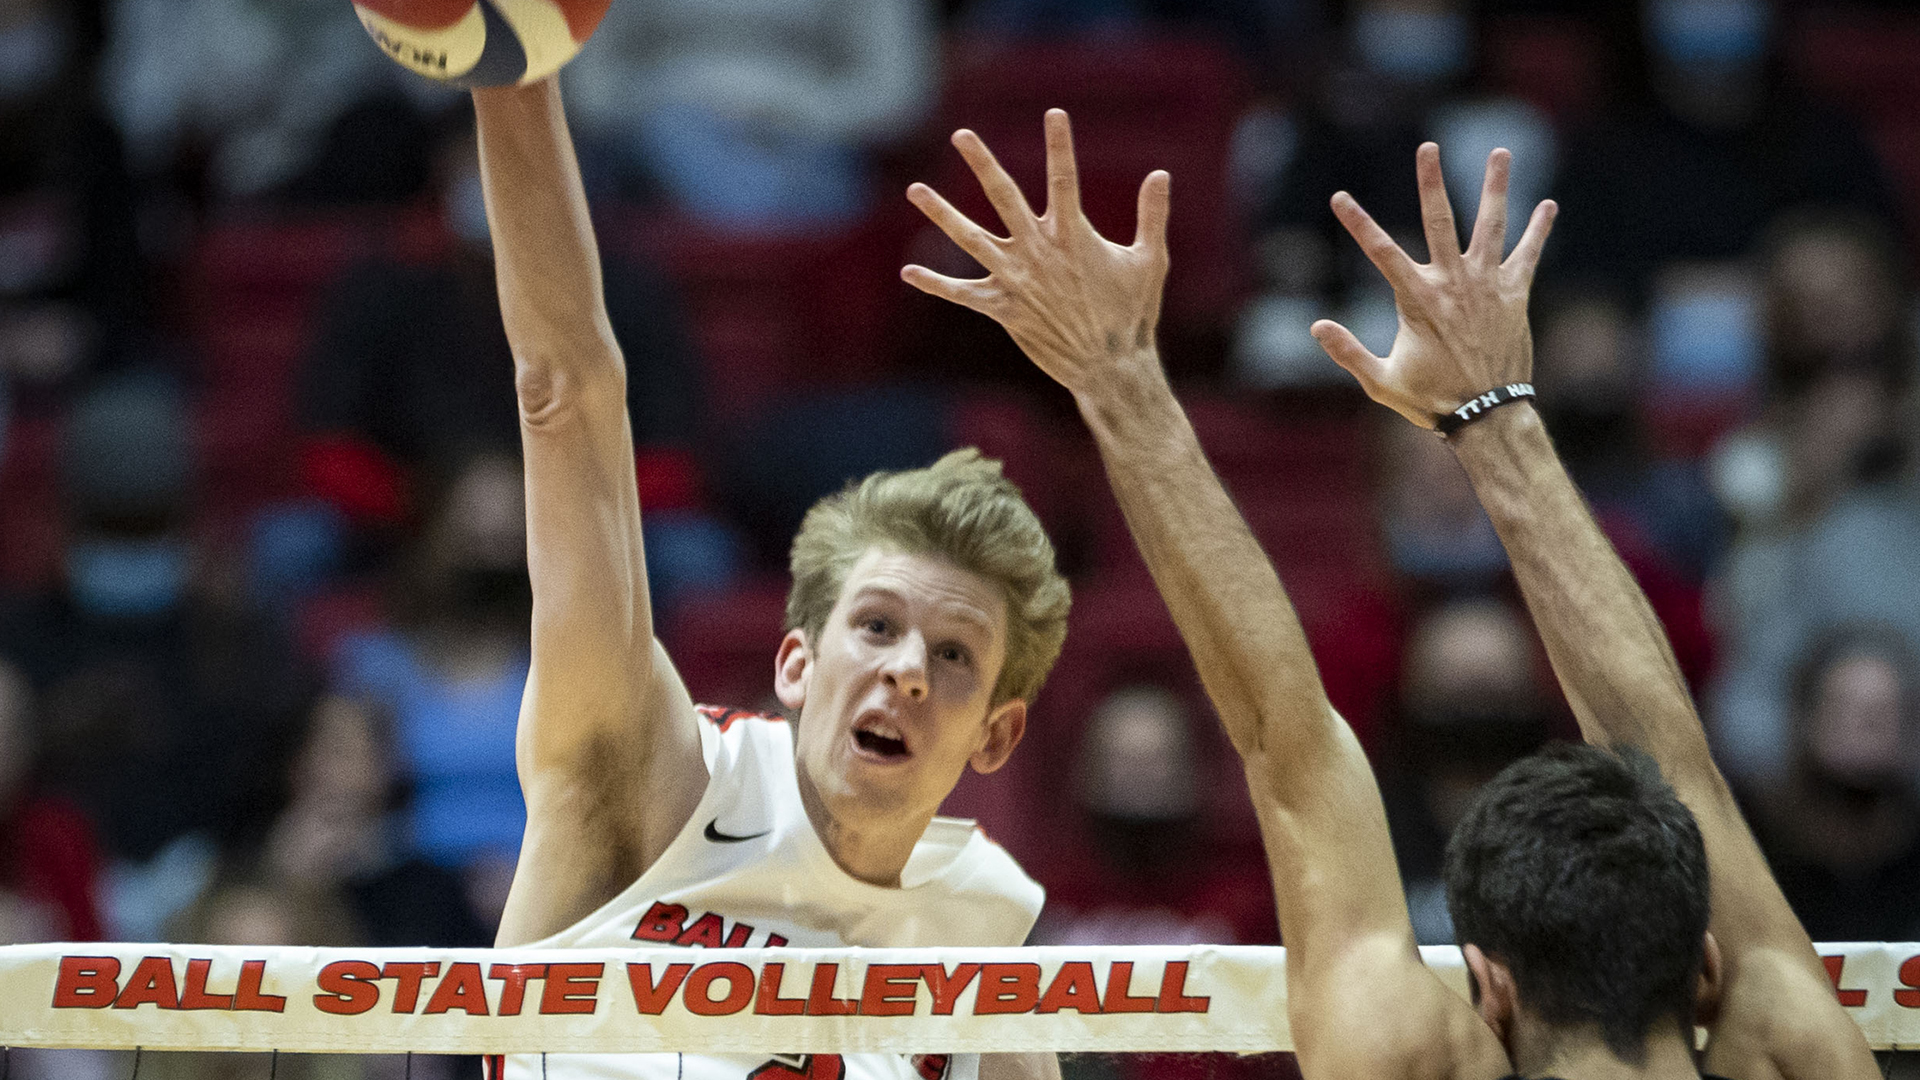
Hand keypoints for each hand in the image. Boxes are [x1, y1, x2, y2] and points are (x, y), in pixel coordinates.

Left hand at [902, 109, 1170, 398]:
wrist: (1110, 366)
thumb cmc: (1133, 313)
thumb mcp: (1150, 261)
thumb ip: (1152, 216)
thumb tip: (1160, 174)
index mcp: (1074, 236)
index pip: (1065, 179)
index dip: (1060, 145)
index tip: (1054, 113)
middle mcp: (1039, 252)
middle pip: (1004, 197)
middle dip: (982, 163)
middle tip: (961, 135)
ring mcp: (1017, 280)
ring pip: (971, 239)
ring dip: (941, 213)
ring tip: (915, 189)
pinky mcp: (1004, 309)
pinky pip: (963, 294)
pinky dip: (936, 284)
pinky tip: (908, 272)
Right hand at [1311, 144, 1555, 428]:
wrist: (1487, 415)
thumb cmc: (1430, 400)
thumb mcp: (1380, 381)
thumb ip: (1348, 352)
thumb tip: (1316, 326)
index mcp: (1417, 299)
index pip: (1380, 251)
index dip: (1357, 222)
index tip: (1339, 197)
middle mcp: (1452, 283)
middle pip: (1439, 220)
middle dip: (1430, 181)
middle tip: (1428, 146)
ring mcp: (1486, 285)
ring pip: (1491, 225)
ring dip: (1495, 187)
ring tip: (1499, 152)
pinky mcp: (1514, 295)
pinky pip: (1528, 255)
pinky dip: (1538, 231)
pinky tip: (1548, 206)